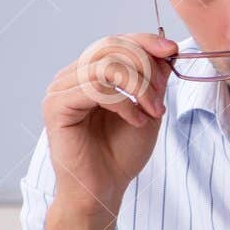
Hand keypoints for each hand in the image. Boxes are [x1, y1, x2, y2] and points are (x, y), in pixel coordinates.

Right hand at [42, 32, 176, 217]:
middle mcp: (71, 77)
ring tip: (152, 112)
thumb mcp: (148, 109)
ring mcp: (60, 90)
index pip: (115, 43)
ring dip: (139, 86)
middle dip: (146, 66)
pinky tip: (135, 121)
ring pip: (106, 64)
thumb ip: (153, 79)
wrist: (104, 189)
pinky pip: (96, 87)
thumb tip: (166, 50)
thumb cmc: (121, 154)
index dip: (145, 41)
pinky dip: (124, 102)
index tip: (173, 49)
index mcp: (89, 74)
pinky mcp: (56, 106)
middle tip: (161, 96)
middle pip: (111, 46)